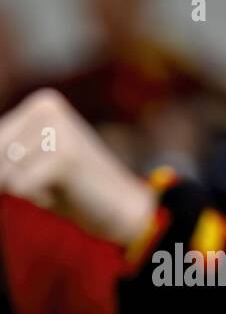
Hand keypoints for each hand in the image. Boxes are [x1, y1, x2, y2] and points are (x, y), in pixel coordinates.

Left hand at [0, 89, 155, 247]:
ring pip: (5, 172)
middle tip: (56, 179)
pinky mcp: (64, 158)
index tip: (46, 169)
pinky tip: (69, 192)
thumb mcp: (33, 159)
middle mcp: (49, 109)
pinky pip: (20, 187)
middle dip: (16, 177)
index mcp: (43, 103)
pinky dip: (39, 199)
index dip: (11, 166)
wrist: (125, 210)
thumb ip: (3, 152)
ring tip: (62, 185)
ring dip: (29, 189)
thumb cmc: (74, 189)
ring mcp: (59, 131)